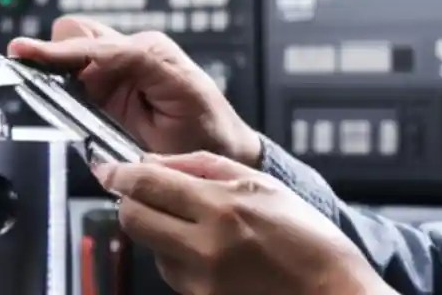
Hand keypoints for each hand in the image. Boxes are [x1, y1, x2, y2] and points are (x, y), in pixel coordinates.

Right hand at [8, 16, 260, 164]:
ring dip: (56, 68)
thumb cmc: (210, 130)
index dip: (60, 52)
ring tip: (43, 91)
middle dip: (55, 53)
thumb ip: (139, 81)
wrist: (222, 151)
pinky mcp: (110, 87)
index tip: (25, 54)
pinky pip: (75, 75)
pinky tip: (58, 100)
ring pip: (71, 49)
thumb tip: (93, 77)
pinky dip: (60, 83)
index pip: (97, 46)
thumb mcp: (181, 100)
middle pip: (77, 34)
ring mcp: (120, 68)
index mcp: (152, 52)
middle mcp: (133, 52)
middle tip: (35, 79)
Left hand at [98, 152, 393, 294]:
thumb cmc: (307, 240)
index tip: (109, 168)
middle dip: (130, 201)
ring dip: (158, 229)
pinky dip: (177, 255)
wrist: (332, 294)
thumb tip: (154, 161)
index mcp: (222, 210)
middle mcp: (205, 249)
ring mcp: (200, 282)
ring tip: (197, 224)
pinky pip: (170, 272)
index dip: (119, 174)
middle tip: (143, 191)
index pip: (146, 185)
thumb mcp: (260, 184)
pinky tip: (208, 249)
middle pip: (133, 219)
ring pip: (150, 246)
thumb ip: (201, 167)